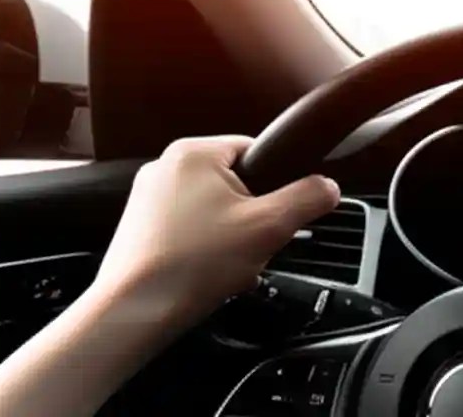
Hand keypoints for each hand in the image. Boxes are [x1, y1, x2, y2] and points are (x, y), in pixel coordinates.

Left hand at [92, 135, 340, 328]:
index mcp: (194, 152)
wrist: (133, 313)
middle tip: (254, 245)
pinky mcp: (138, 228)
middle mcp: (164, 166)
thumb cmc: (195, 263)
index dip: (277, 184)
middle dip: (252, 217)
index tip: (277, 217)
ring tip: (228, 265)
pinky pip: (189, 229)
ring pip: (214, 210)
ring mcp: (146, 198)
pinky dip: (204, 249)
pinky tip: (207, 274)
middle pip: (236, 184)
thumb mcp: (269, 227)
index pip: (257, 150)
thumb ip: (308, 198)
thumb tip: (329, 186)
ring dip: (230, 236)